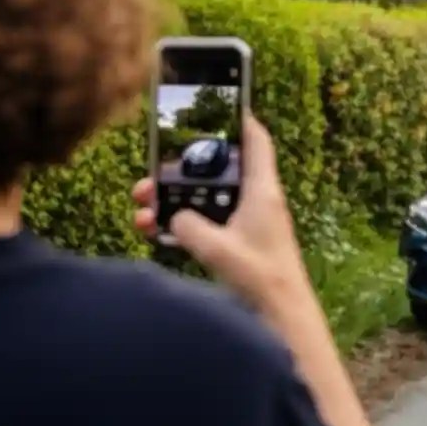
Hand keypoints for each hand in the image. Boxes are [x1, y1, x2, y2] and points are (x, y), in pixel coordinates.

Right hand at [133, 115, 310, 308]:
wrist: (283, 320)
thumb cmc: (260, 280)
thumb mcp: (216, 248)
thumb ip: (188, 226)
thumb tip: (172, 218)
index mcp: (261, 191)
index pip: (255, 141)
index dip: (237, 119)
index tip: (214, 104)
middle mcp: (257, 202)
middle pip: (217, 172)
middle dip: (181, 171)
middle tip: (149, 176)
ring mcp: (249, 225)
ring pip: (207, 201)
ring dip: (175, 203)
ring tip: (143, 211)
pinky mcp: (240, 246)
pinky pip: (207, 226)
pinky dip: (183, 227)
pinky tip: (156, 234)